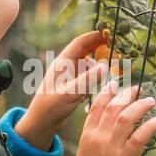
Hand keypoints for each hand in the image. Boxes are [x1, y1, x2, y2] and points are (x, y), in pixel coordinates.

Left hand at [13, 29, 110, 151]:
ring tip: (111, 70)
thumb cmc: (50, 107)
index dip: (94, 36)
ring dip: (97, 65)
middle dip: (98, 47)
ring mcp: (68, 76)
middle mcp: (65, 67)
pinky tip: (99, 85)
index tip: (109, 33)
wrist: (40, 123)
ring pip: (86, 65)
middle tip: (115, 46)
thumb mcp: (70, 93)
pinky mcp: (70, 86)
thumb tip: (105, 66)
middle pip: (84, 51)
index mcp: (62, 63)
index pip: (79, 43)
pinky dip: (93, 77)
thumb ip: (87, 80)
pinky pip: (85, 77)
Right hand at [70, 77, 155, 155]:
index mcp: (87, 137)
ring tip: (150, 101)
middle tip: (137, 89)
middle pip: (113, 107)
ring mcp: (112, 146)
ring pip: (127, 116)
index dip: (106, 94)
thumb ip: (97, 144)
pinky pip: (140, 135)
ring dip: (140, 106)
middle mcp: (98, 137)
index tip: (114, 84)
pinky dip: (149, 126)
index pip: (96, 108)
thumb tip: (112, 135)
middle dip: (126, 95)